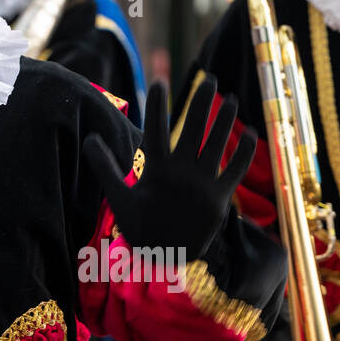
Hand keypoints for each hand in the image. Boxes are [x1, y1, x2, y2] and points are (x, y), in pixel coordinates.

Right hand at [84, 79, 255, 258]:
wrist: (166, 260)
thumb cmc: (140, 227)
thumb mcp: (118, 198)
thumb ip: (104, 167)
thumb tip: (90, 138)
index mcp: (157, 172)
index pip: (156, 127)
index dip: (158, 103)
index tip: (160, 81)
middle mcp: (183, 174)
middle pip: (194, 128)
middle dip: (201, 101)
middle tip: (208, 79)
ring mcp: (204, 186)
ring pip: (218, 144)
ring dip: (225, 119)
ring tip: (229, 99)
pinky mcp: (222, 199)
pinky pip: (236, 170)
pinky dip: (244, 152)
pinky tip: (249, 135)